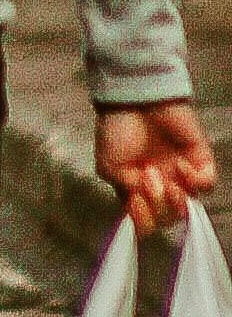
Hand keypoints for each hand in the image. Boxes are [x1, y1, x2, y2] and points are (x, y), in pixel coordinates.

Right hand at [97, 101, 218, 235]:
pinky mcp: (200, 159)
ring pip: (190, 204)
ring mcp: (182, 174)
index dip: (143, 221)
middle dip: (159, 208)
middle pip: (169, 216)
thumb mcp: (108, 164)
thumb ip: (123, 190)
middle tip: (148, 185)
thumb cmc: (117, 127)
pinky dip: (195, 181)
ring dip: (177, 199)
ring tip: (164, 180)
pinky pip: (207, 183)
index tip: (135, 204)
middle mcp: (162, 185)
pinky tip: (180, 164)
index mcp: (139, 189)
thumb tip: (143, 202)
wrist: (134, 96)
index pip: (147, 220)